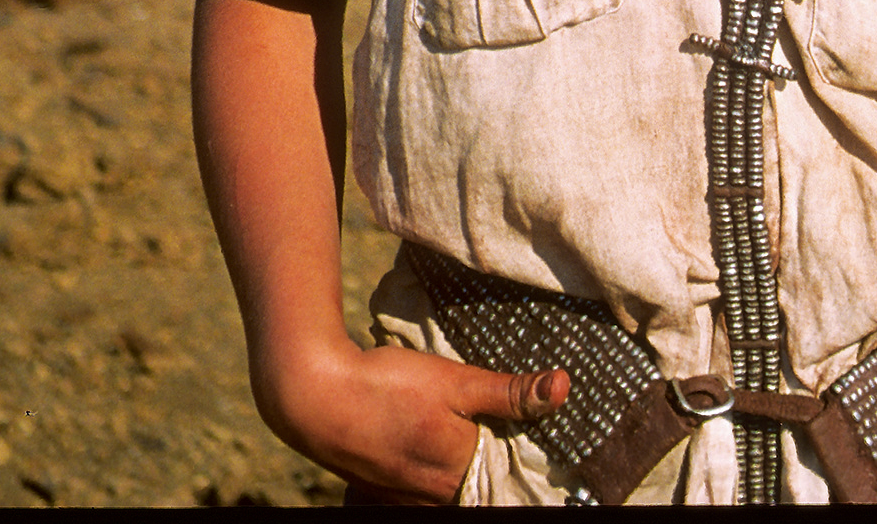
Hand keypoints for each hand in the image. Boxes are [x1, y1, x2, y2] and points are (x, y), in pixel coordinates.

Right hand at [264, 335, 568, 505]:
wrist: (314, 398)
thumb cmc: (388, 387)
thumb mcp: (456, 381)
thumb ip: (509, 392)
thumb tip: (562, 389)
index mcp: (461, 470)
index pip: (509, 474)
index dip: (526, 452)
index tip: (540, 433)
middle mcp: (436, 494)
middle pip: (479, 482)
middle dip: (496, 459)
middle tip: (504, 427)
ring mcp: (405, 494)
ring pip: (449, 484)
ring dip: (462, 462)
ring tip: (463, 429)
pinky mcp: (381, 487)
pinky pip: (420, 485)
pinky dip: (432, 467)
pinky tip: (425, 438)